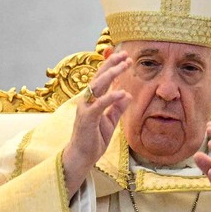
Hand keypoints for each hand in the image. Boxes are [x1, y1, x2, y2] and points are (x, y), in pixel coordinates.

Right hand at [63, 51, 131, 192]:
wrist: (82, 156)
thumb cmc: (94, 139)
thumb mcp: (110, 122)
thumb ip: (117, 108)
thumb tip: (127, 94)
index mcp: (92, 100)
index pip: (102, 79)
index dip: (112, 66)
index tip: (125, 57)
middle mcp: (87, 100)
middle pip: (99, 77)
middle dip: (111, 64)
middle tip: (125, 55)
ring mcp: (85, 108)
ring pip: (97, 86)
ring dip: (111, 74)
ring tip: (124, 66)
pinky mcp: (87, 118)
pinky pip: (99, 104)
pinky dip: (110, 97)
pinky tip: (122, 92)